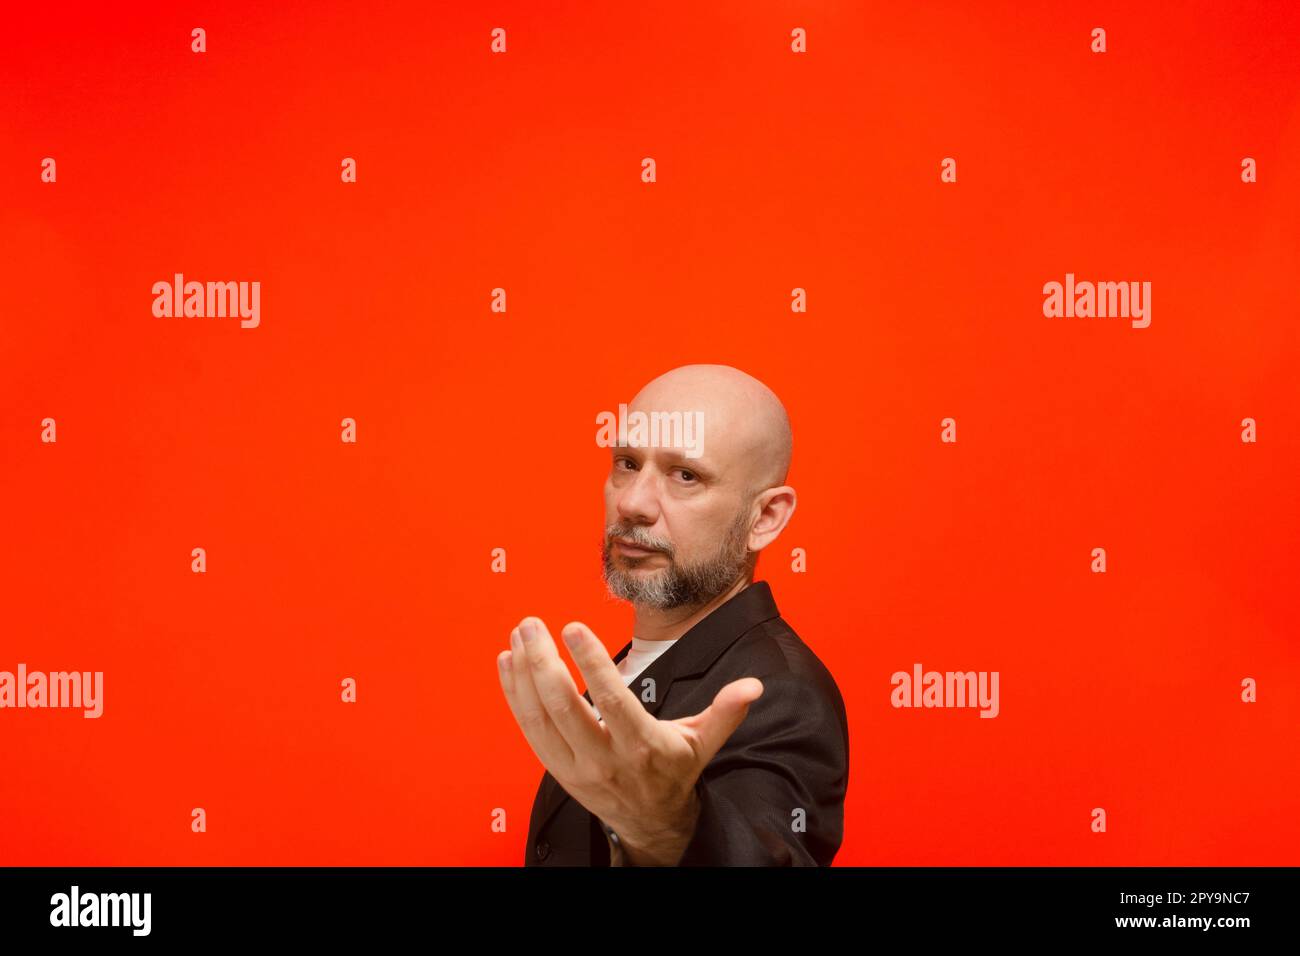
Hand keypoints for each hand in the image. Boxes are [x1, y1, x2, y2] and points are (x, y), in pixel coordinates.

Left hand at [498, 616, 763, 865]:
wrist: (651, 824)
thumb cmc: (675, 771)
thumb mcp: (703, 743)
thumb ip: (726, 712)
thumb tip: (754, 686)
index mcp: (642, 746)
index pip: (611, 700)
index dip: (591, 662)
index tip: (573, 627)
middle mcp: (604, 759)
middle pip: (563, 707)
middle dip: (543, 661)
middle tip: (532, 624)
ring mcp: (575, 767)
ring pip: (539, 718)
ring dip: (523, 674)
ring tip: (519, 635)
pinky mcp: (556, 770)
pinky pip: (528, 729)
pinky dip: (513, 695)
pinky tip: (507, 663)